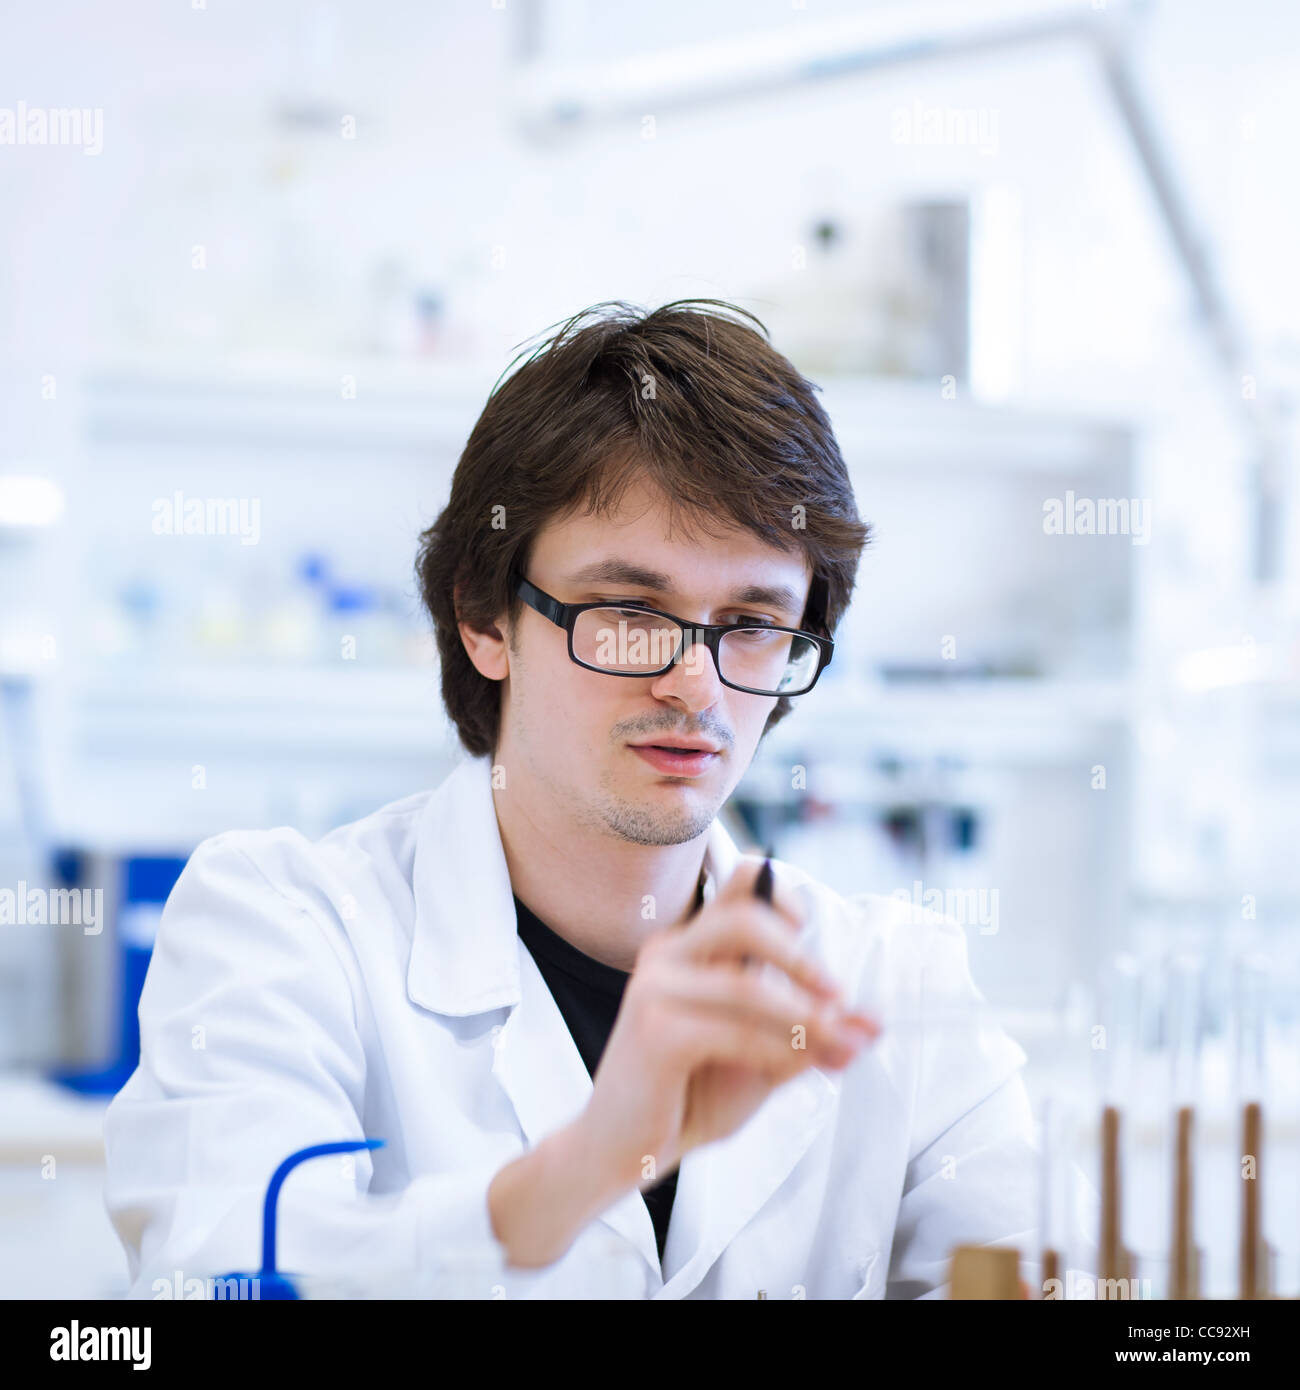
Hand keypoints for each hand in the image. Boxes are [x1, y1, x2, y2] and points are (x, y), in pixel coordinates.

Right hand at [579, 856, 879, 1190]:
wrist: (626, 1152)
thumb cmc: (692, 1096)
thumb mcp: (764, 1058)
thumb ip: (810, 1035)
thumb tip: (872, 1024)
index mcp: (691, 944)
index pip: (741, 883)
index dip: (785, 897)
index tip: (812, 938)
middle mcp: (669, 952)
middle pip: (745, 918)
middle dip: (802, 958)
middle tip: (839, 997)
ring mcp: (656, 986)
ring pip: (748, 983)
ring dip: (806, 1018)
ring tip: (840, 1047)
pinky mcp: (654, 1028)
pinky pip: (735, 1031)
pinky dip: (779, 1050)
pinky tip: (794, 1069)